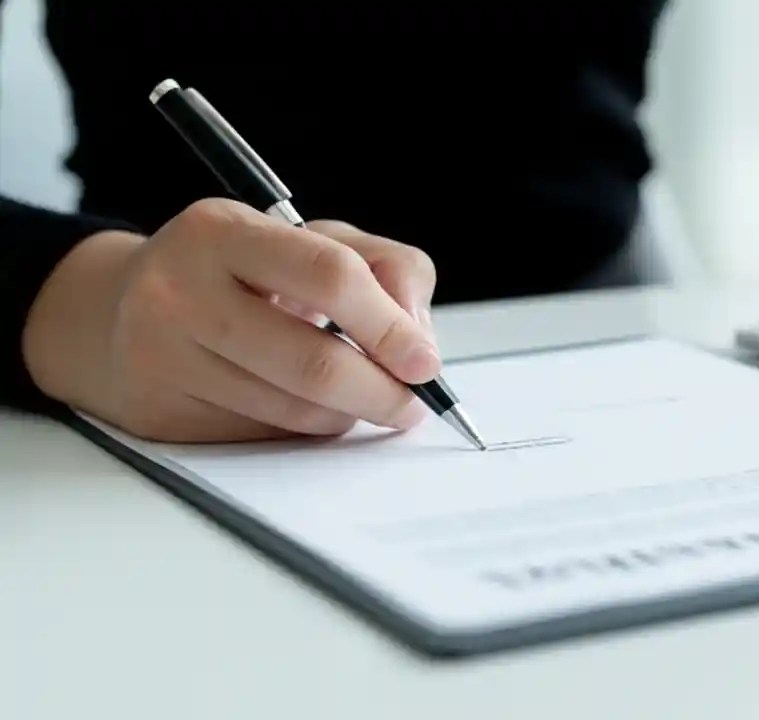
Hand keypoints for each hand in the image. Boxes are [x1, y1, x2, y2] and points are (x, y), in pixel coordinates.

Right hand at [22, 198, 440, 441]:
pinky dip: (303, 428)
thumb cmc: (239, 272)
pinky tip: (302, 404)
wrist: (118, 312)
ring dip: (346, 413)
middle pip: (313, 362)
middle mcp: (179, 292)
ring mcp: (161, 357)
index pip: (329, 276)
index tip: (425, 362)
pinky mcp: (157, 415)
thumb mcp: (313, 239)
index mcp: (221, 231)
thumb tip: (420, 339)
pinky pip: (262, 436)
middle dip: (381, 392)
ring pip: (293, 410)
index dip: (390, 326)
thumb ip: (387, 268)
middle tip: (411, 404)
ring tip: (359, 397)